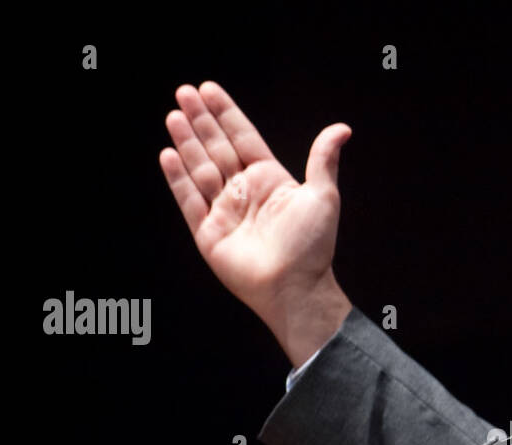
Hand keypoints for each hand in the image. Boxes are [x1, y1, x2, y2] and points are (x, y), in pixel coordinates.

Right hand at [158, 81, 352, 365]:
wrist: (296, 288)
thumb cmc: (313, 246)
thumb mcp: (323, 195)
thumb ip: (323, 159)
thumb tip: (341, 129)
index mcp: (269, 180)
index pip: (243, 138)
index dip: (225, 114)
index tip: (209, 90)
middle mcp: (244, 193)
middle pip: (217, 148)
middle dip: (200, 121)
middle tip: (183, 92)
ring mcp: (225, 212)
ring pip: (200, 169)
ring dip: (187, 142)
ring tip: (173, 116)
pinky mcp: (208, 234)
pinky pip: (189, 201)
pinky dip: (179, 178)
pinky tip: (169, 154)